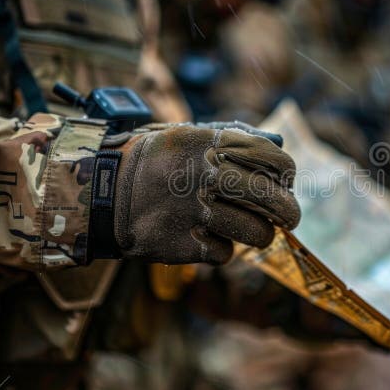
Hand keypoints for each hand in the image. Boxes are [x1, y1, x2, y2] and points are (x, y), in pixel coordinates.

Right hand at [113, 124, 299, 263]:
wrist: (99, 195)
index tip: (287, 181)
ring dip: (261, 235)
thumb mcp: (185, 136)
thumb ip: (230, 139)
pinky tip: (207, 238)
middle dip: (289, 212)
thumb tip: (276, 146)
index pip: (272, 158)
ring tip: (255, 232)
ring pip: (256, 233)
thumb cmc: (151, 163)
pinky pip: (226, 253)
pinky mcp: (184, 245)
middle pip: (272, 199)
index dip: (287, 172)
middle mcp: (205, 175)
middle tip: (290, 218)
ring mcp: (195, 212)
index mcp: (208, 144)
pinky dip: (221, 249)